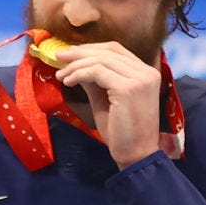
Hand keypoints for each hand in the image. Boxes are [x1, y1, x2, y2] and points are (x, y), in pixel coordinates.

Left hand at [55, 41, 161, 167]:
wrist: (136, 156)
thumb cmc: (122, 133)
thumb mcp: (105, 100)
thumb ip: (95, 81)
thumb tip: (76, 65)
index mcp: (146, 72)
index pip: (116, 50)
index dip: (91, 48)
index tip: (70, 54)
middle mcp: (146, 72)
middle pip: (108, 51)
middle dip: (80, 53)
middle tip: (59, 58)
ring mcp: (139, 79)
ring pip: (101, 60)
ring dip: (76, 65)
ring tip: (61, 76)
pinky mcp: (128, 88)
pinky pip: (97, 72)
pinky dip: (79, 74)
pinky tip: (68, 82)